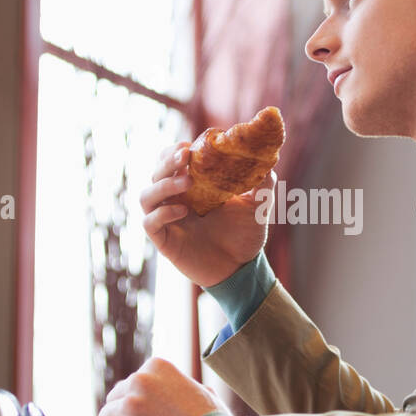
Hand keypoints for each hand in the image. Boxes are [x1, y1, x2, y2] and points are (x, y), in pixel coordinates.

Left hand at [96, 356, 230, 415]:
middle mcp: (140, 378)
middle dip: (126, 411)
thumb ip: (179, 385)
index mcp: (156, 365)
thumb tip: (179, 391)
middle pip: (116, 396)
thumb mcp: (198, 389)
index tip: (152, 411)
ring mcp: (130, 401)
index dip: (140, 399)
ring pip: (108, 414)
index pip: (132, 381)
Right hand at [140, 140, 273, 287]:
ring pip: (147, 196)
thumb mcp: (257, 206)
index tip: (188, 146)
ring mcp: (166, 220)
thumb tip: (268, 162)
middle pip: (155, 173)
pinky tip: (184, 211)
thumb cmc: (245, 236)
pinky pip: (150, 222)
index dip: (173, 151)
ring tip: (187, 182)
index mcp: (190, 187)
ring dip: (164, 185)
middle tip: (186, 156)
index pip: (169, 162)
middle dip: (167, 162)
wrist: (242, 269)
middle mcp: (173, 200)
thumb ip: (263, 184)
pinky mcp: (164, 240)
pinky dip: (163, 213)